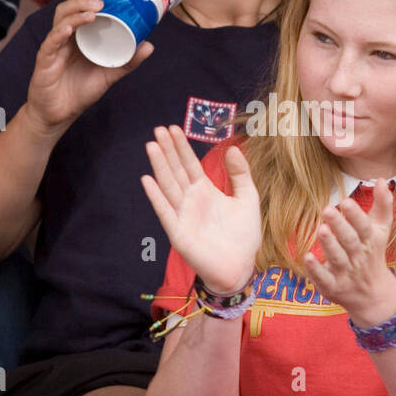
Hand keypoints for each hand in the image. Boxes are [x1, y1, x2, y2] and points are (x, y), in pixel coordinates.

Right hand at [22, 0, 152, 135]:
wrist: (59, 114)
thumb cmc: (80, 91)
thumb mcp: (109, 74)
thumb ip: (127, 61)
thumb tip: (150, 45)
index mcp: (79, 34)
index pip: (81, 5)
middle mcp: (64, 36)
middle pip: (68, 6)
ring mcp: (53, 46)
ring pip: (60, 20)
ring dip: (76, 12)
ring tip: (93, 11)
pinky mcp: (45, 60)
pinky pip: (51, 43)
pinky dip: (59, 33)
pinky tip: (69, 29)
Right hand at [141, 126, 260, 295]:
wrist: (242, 267)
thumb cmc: (244, 236)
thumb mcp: (247, 199)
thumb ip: (240, 174)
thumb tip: (233, 148)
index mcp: (205, 191)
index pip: (190, 164)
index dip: (181, 146)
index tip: (173, 127)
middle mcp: (190, 201)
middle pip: (176, 170)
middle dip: (167, 150)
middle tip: (158, 129)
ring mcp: (182, 215)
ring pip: (168, 186)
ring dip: (159, 166)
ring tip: (151, 146)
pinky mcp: (178, 233)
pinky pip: (165, 212)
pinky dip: (156, 197)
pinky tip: (147, 180)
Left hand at [302, 180, 395, 326]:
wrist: (374, 296)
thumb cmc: (373, 254)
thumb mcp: (381, 230)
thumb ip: (383, 204)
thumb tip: (383, 179)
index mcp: (370, 241)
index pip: (364, 227)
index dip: (356, 215)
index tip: (346, 201)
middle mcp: (358, 257)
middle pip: (349, 241)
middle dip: (340, 226)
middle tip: (327, 209)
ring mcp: (346, 273)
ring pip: (337, 258)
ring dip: (329, 244)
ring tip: (321, 229)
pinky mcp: (333, 287)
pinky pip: (324, 279)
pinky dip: (316, 270)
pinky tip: (307, 256)